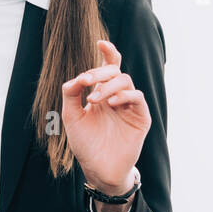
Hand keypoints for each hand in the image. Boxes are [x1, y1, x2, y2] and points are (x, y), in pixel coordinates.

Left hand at [61, 38, 150, 192]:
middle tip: (86, 81)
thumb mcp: (71, 116)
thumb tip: (74, 78)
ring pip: (125, 81)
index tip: (100, 43)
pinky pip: (137, 97)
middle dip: (99, 72)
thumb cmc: (85, 143)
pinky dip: (124, 95)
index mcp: (101, 93)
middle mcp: (117, 96)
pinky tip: (111, 103)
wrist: (98, 169)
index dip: (108, 53)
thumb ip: (71, 95)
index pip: (108, 67)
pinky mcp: (140, 117)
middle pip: (114, 71)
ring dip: (108, 85)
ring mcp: (129, 106)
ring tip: (94, 100)